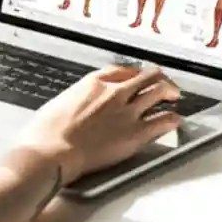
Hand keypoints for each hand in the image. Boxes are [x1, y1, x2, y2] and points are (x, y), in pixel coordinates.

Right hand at [15, 66, 182, 184]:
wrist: (52, 151)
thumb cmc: (46, 133)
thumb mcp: (59, 103)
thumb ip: (77, 101)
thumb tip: (78, 106)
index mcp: (93, 83)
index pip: (122, 70)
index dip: (133, 73)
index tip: (137, 77)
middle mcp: (114, 92)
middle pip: (146, 76)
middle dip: (158, 78)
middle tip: (164, 83)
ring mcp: (128, 111)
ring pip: (159, 92)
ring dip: (170, 92)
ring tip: (175, 96)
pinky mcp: (136, 133)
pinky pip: (164, 121)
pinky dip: (172, 119)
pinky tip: (175, 121)